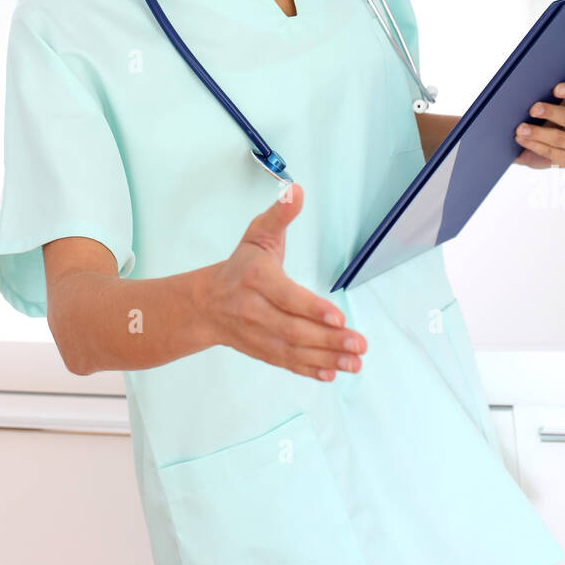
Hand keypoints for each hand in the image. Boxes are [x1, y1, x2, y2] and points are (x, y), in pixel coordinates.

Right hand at [200, 183, 366, 381]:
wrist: (206, 304)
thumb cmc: (240, 267)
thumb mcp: (258, 235)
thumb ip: (280, 215)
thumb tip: (296, 191)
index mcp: (255, 279)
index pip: (286, 296)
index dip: (312, 308)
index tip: (338, 317)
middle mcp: (254, 310)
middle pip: (293, 329)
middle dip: (328, 339)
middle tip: (358, 343)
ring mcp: (258, 335)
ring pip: (294, 350)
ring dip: (327, 358)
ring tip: (355, 361)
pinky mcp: (263, 351)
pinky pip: (287, 363)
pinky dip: (310, 370)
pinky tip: (332, 373)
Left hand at [514, 81, 564, 168]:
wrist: (536, 147)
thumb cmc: (544, 119)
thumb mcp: (547, 105)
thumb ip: (544, 97)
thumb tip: (526, 91)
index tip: (555, 89)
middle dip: (550, 112)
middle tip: (532, 110)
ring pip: (560, 137)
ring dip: (538, 133)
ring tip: (521, 129)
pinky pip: (552, 153)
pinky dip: (535, 145)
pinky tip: (522, 139)